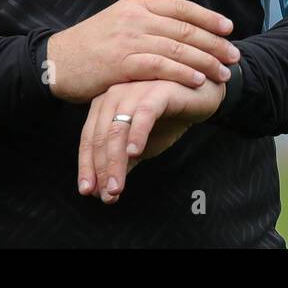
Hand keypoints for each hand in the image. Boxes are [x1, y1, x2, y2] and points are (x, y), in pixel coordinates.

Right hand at [45, 0, 238, 102]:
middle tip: (234, 55)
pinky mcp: (122, 63)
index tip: (228, 27)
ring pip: (177, 48)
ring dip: (205, 61)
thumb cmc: (89, 47)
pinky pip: (160, 66)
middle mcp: (135, 18)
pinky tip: (198, 80)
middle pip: (185, 29)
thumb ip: (144, 24)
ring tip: (223, 72)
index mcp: (135, 5)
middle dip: (214, 42)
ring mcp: (128, 39)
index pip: (180, 7)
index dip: (208, 17)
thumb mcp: (117, 24)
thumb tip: (176, 31)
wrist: (56, 62)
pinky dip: (183, 73)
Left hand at [77, 77, 225, 203]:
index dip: (87, 166)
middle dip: (102, 169)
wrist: (201, 97)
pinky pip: (143, 115)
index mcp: (104, 105)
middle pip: (100, 137)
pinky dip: (137, 134)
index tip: (88, 191)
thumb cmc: (167, 118)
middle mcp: (114, 96)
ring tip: (116, 187)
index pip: (89, 139)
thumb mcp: (140, 144)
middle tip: (107, 196)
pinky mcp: (156, 92)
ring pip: (118, 130)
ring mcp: (134, 91)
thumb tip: (103, 191)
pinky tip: (135, 153)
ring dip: (115, 161)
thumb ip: (122, 162)